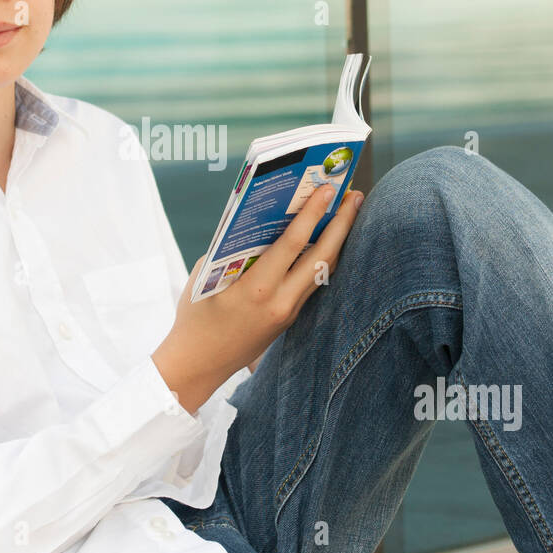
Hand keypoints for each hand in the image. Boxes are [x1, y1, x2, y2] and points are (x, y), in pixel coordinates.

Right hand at [152, 184, 363, 413]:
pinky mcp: (290, 318)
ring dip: (339, 240)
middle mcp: (280, 301)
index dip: (313, 213)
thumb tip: (261, 222)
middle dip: (343, 223)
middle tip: (356, 194)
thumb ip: (234, 248)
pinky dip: (323, 258)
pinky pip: (313, 283)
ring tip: (349, 212)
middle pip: (323, 256)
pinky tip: (328, 240)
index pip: (293, 243)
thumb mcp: (208, 275)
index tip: (328, 188)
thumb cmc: (196, 315)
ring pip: (324, 271)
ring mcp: (289, 312)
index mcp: (257, 288)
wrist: (199, 364)